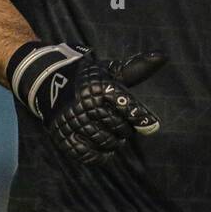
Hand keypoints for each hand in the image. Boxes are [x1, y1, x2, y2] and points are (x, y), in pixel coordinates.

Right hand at [8, 42, 165, 164]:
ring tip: (115, 136)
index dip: (140, 115)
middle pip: (119, 126)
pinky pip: (87, 153)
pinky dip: (100, 155)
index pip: (124, 102)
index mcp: (100, 86)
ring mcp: (74, 121)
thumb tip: (162, 56)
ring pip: (106, 141)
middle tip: (124, 126)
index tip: (153, 125)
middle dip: (126, 129)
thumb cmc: (88, 77)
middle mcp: (87, 103)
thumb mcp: (110, 70)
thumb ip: (137, 68)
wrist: (48, 82)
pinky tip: (104, 151)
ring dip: (115, 142)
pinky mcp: (64, 136)